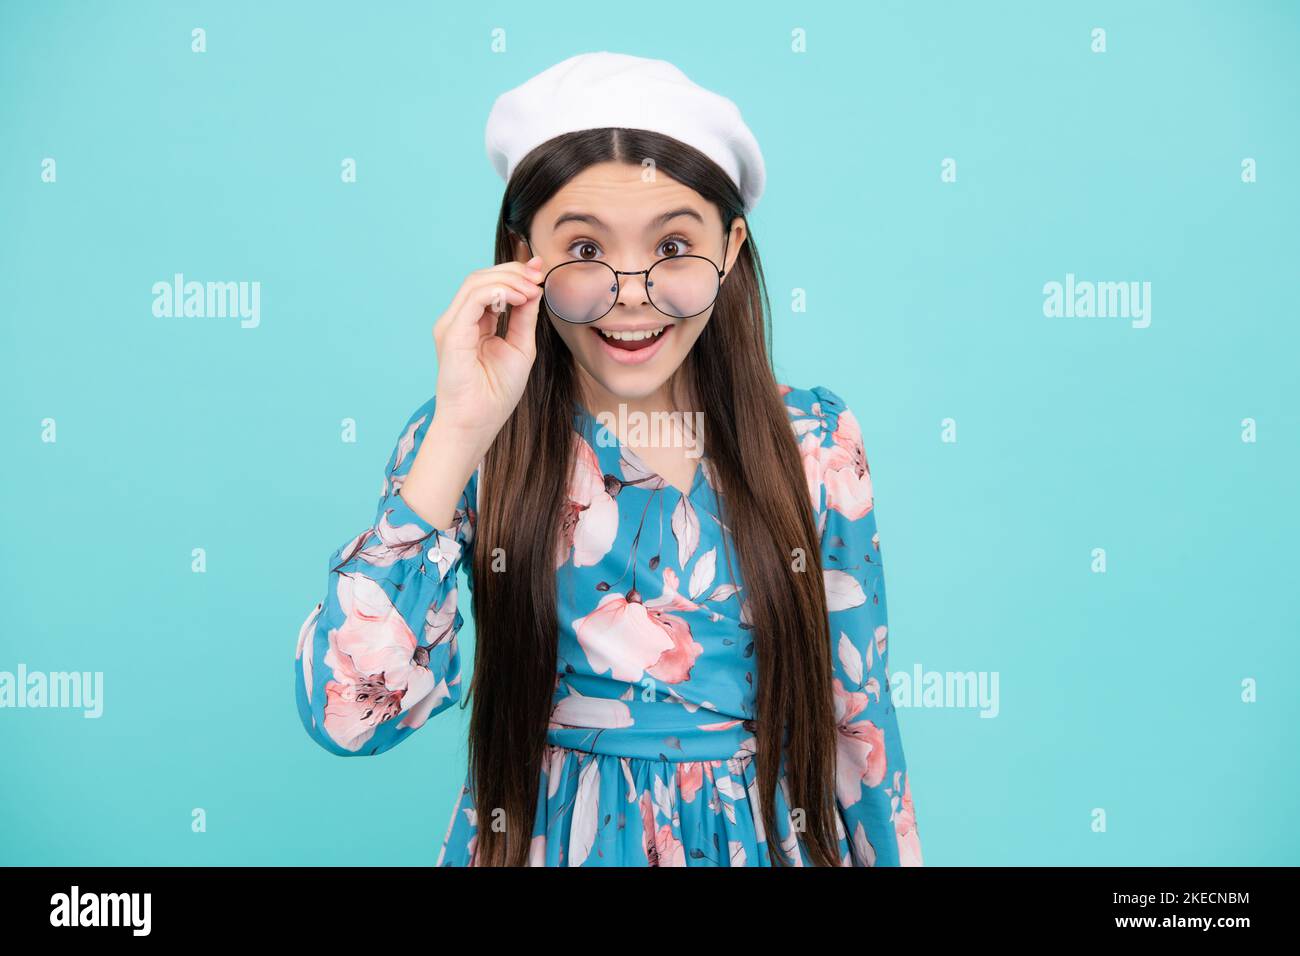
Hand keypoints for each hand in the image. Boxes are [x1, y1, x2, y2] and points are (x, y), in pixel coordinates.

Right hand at [430, 256, 544, 446]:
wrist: (477, 423)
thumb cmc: (495, 394)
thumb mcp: (520, 347)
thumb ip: (524, 317)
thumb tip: (534, 288)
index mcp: (472, 324)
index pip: (489, 286)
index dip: (515, 274)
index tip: (540, 272)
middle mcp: (458, 321)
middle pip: (481, 278)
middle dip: (513, 271)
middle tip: (539, 274)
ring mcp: (452, 325)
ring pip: (476, 282)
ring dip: (509, 279)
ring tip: (532, 289)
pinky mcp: (452, 333)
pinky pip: (474, 298)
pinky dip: (499, 292)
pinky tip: (519, 298)